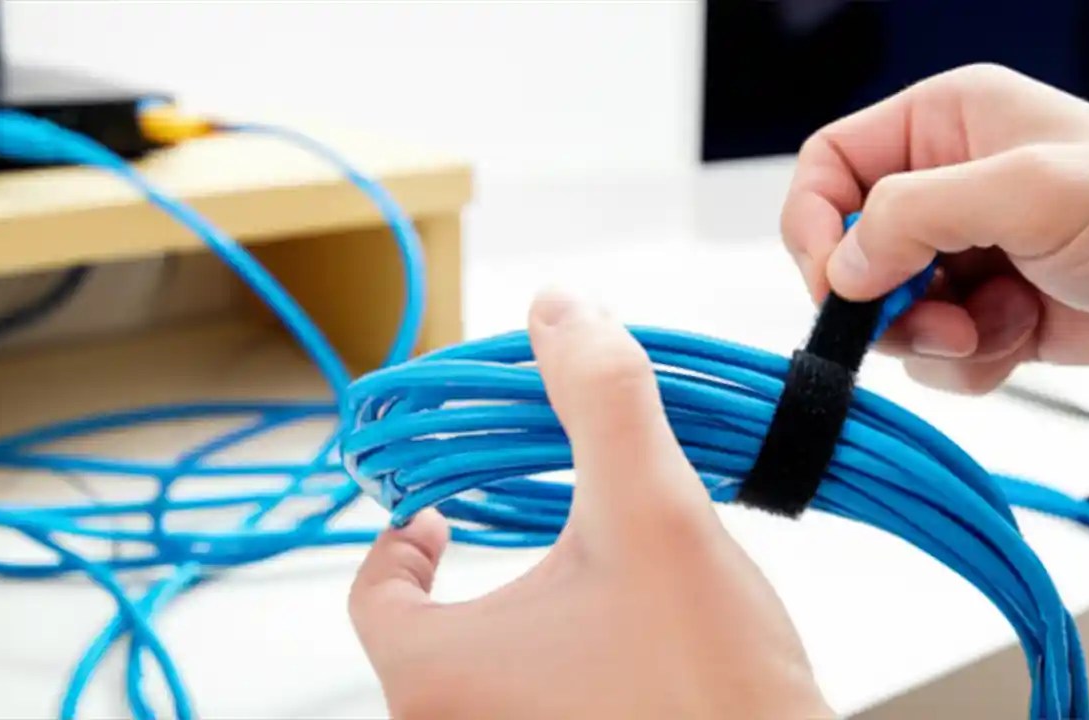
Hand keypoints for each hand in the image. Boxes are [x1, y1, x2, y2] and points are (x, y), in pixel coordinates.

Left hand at [348, 291, 831, 719]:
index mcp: (436, 680)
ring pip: (485, 682)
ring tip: (594, 588)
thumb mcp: (653, 515)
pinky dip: (558, 676)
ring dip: (525, 628)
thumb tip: (559, 312)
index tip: (439, 517)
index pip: (375, 596)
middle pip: (430, 637)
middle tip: (533, 535)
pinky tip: (629, 650)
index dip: (401, 542)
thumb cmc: (712, 691)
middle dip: (476, 577)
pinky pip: (527, 715)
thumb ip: (602, 400)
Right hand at [783, 63, 1088, 392]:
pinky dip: (965, 362)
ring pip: (886, 313)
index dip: (815, 226)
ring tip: (993, 330)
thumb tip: (838, 269)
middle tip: (927, 319)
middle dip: (881, 300)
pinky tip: (1021, 342)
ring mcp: (969, 253)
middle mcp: (949, 185)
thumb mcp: (1029, 194)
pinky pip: (932, 350)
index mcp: (947, 124)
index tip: (835, 286)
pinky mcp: (991, 312)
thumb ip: (914, 216)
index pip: (829, 167)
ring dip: (929, 338)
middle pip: (849, 251)